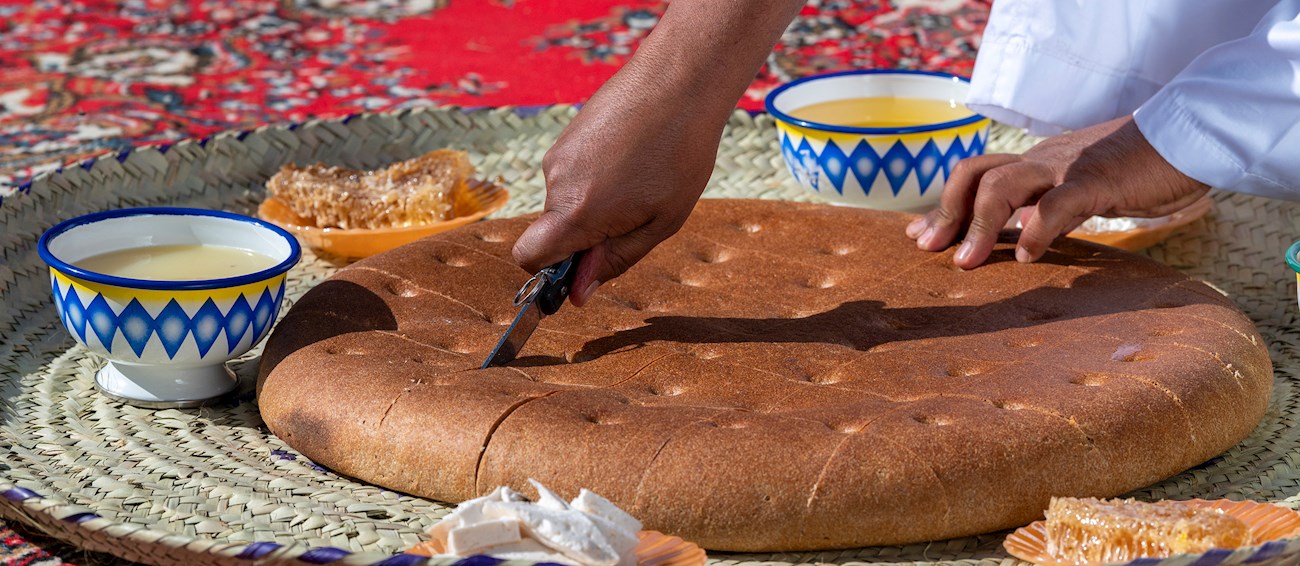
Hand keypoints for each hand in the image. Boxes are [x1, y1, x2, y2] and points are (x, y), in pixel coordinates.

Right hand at [511, 0, 806, 305]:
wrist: (679, 80)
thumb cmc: (680, 153)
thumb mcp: (661, 222)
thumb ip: (616, 260)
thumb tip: (580, 293)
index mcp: (577, 213)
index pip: (528, 256)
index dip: (548, 272)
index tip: (582, 270)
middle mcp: (556, 183)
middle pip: (555, 230)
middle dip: (588, 234)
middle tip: (639, 212)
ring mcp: (559, 155)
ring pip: (568, 199)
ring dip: (598, 202)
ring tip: (643, 175)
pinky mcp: (568, 134)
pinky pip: (575, 171)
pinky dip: (599, 174)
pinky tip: (635, 155)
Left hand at [905, 115, 1209, 268]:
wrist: (1191, 134)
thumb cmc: (1140, 169)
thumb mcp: (1082, 190)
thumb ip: (1049, 209)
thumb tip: (1021, 241)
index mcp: (1037, 163)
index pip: (975, 175)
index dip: (944, 206)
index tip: (919, 236)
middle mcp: (1042, 160)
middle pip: (973, 173)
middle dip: (946, 212)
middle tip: (929, 249)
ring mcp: (1066, 167)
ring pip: (1002, 186)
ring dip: (978, 226)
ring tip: (967, 262)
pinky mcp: (1099, 180)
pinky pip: (1058, 202)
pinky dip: (1036, 229)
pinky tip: (1027, 255)